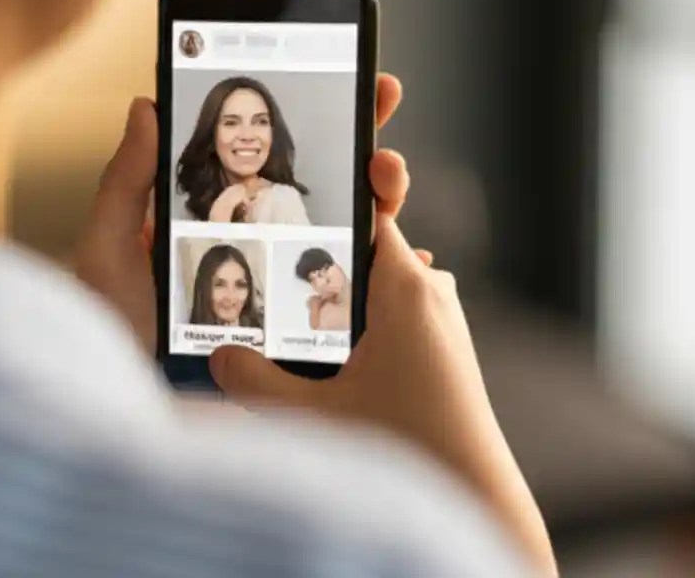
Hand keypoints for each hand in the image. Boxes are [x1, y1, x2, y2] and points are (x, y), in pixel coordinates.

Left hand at [78, 74, 423, 355]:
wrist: (132, 422)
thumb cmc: (110, 341)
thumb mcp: (107, 255)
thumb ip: (126, 183)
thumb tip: (146, 104)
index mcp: (216, 225)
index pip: (269, 160)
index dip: (307, 115)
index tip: (341, 69)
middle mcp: (262, 254)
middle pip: (325, 185)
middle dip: (362, 137)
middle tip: (385, 98)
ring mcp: (292, 294)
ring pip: (355, 233)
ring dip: (386, 194)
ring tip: (390, 173)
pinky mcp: (312, 337)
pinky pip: (364, 300)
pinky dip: (399, 276)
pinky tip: (418, 255)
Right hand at [207, 183, 554, 571]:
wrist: (475, 497)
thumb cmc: (406, 451)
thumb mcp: (313, 416)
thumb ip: (255, 382)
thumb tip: (218, 358)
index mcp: (405, 288)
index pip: (365, 215)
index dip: (328, 202)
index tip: (289, 198)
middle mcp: (432, 294)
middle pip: (363, 253)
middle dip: (317, 261)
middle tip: (267, 267)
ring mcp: (443, 324)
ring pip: (377, 290)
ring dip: (337, 302)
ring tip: (288, 320)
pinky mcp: (444, 355)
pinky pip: (394, 320)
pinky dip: (358, 330)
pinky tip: (325, 363)